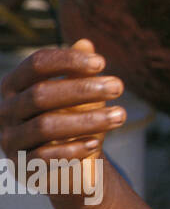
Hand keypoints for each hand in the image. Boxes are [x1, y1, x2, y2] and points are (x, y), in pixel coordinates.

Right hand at [0, 39, 125, 192]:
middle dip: (83, 89)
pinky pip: (43, 156)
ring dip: (87, 120)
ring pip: (45, 126)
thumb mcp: (76, 94)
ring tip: (120, 115)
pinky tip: (95, 143)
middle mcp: (5, 110)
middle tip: (118, 87)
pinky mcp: (21, 165)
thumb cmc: (71, 119)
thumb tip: (85, 43)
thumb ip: (77, 71)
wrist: (64, 165)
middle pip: (41, 94)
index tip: (102, 62)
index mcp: (14, 85)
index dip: (67, 60)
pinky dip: (71, 149)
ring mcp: (10, 139)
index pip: (36, 64)